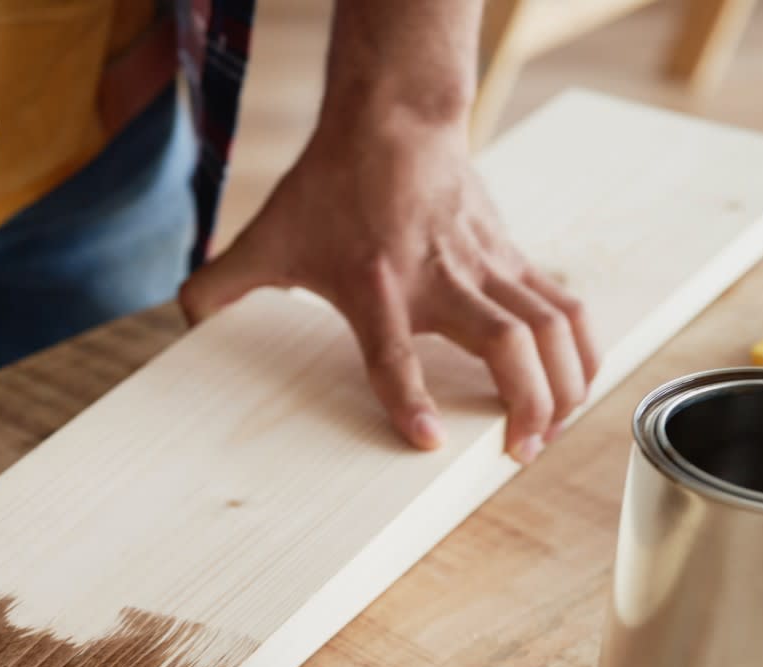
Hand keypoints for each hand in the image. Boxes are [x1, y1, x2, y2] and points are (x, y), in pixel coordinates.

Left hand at [179, 112, 597, 462]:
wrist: (394, 118)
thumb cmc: (333, 183)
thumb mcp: (266, 236)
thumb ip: (220, 284)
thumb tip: (181, 317)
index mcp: (377, 286)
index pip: (394, 355)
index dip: (410, 402)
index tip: (429, 443)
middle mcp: (441, 280)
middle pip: (507, 345)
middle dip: (527, 404)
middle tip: (520, 451)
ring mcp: (486, 266)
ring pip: (551, 325)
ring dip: (566, 382)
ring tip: (556, 429)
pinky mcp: (513, 255)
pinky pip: (564, 304)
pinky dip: (582, 346)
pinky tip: (581, 382)